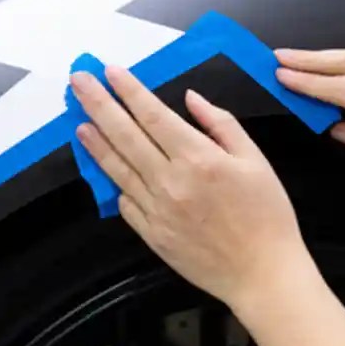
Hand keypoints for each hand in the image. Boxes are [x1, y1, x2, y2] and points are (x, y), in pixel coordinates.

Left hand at [70, 68, 313, 310]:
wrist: (262, 274)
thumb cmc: (267, 215)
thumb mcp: (256, 160)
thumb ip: (221, 125)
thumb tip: (191, 99)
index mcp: (198, 158)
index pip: (153, 115)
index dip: (129, 91)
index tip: (110, 71)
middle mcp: (170, 181)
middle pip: (125, 135)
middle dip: (99, 104)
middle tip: (77, 81)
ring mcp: (156, 210)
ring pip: (117, 168)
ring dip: (95, 142)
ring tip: (78, 121)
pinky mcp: (151, 234)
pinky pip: (125, 202)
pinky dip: (113, 181)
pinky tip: (104, 167)